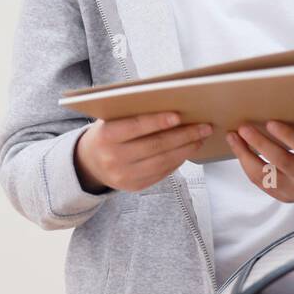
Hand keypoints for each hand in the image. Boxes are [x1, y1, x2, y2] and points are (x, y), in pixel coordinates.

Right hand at [74, 111, 212, 193]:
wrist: (89, 163)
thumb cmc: (107, 133)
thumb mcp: (111, 119)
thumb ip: (133, 113)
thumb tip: (172, 107)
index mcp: (106, 136)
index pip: (135, 127)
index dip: (157, 122)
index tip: (179, 116)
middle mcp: (113, 158)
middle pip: (155, 146)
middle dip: (183, 135)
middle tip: (204, 126)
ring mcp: (124, 176)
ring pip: (162, 162)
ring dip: (186, 149)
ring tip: (201, 137)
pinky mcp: (135, 186)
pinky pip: (162, 173)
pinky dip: (178, 160)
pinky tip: (189, 150)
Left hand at [225, 119, 293, 203]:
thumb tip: (277, 105)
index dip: (287, 135)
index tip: (270, 122)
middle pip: (282, 161)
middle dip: (260, 144)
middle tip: (244, 128)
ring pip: (265, 176)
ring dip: (245, 155)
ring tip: (233, 137)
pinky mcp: (283, 197)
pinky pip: (260, 182)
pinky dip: (247, 165)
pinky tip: (240, 151)